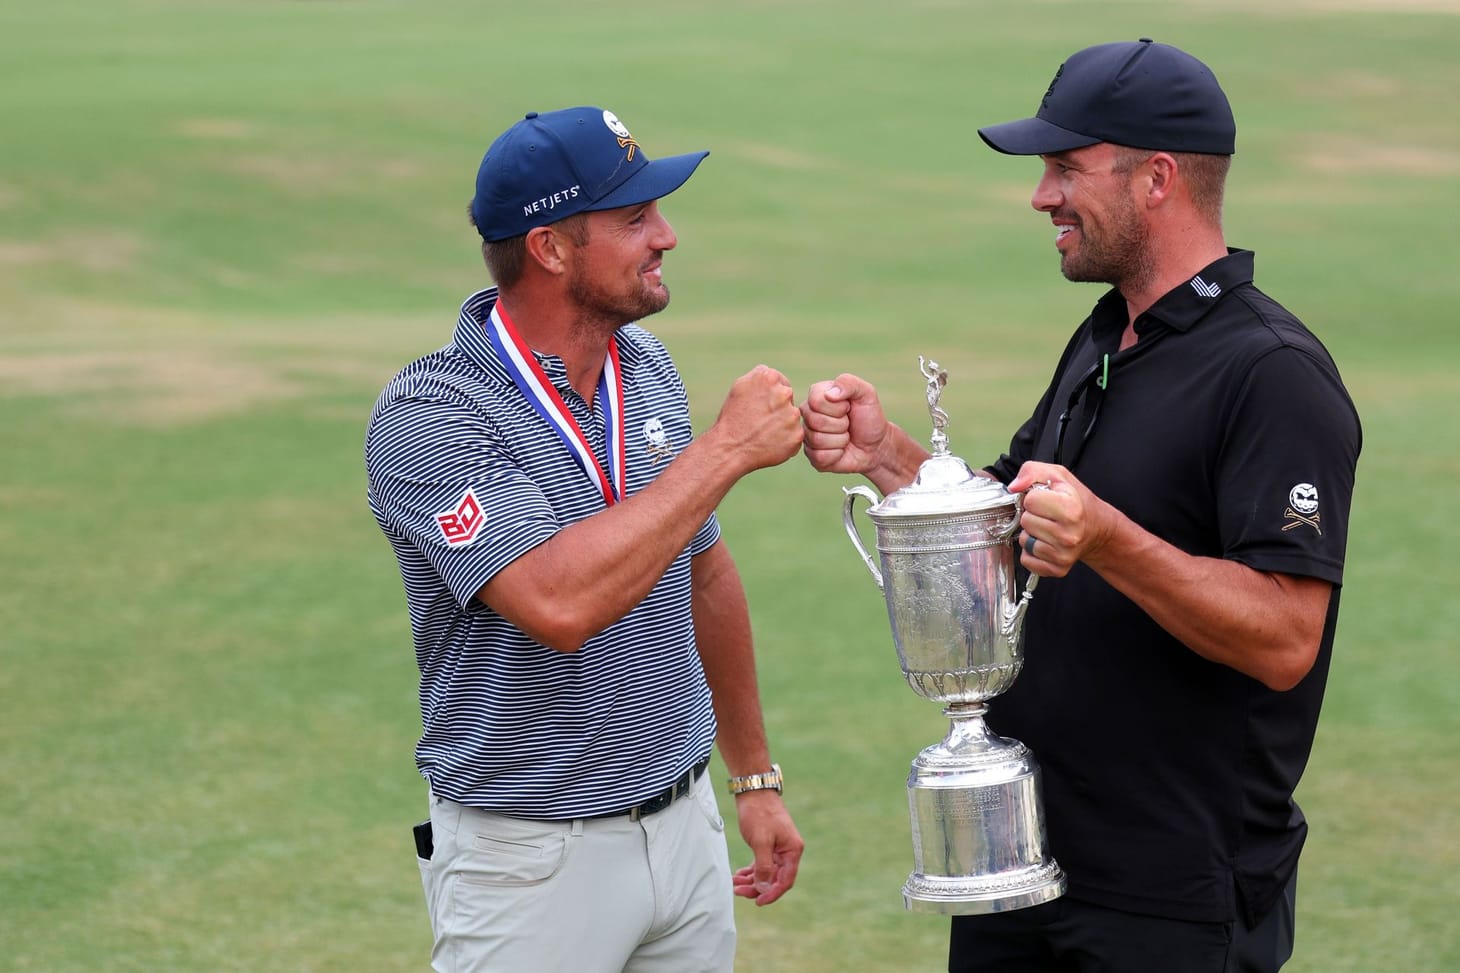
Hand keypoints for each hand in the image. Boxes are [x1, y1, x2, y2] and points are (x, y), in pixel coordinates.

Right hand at [708, 365, 803, 474]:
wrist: (729, 449)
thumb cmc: (733, 418)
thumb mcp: (740, 386)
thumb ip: (760, 375)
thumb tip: (774, 377)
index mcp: (769, 377)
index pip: (780, 383)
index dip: (770, 396)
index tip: (758, 406)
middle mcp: (784, 393)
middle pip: (788, 398)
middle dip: (778, 408)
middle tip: (760, 420)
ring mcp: (792, 415)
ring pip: (792, 417)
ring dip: (783, 423)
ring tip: (763, 432)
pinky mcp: (797, 435)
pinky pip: (795, 434)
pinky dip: (785, 439)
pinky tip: (770, 442)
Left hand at [730, 790, 802, 905]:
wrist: (753, 790)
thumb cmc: (759, 813)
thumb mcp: (760, 841)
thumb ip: (763, 866)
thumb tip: (764, 888)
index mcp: (792, 850)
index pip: (785, 880)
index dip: (772, 893)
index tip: (758, 902)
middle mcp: (788, 851)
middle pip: (775, 878)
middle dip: (757, 887)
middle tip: (738, 891)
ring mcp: (779, 848)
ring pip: (767, 872)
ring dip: (752, 880)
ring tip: (734, 884)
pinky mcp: (768, 844)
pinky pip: (761, 864)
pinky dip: (751, 871)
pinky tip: (739, 875)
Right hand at [799, 374, 889, 475]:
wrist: (877, 445)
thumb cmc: (869, 417)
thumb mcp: (867, 394)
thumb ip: (849, 383)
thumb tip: (829, 394)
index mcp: (817, 395)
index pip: (816, 401)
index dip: (837, 407)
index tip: (848, 408)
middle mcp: (809, 415)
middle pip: (815, 421)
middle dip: (841, 424)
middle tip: (848, 424)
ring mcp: (809, 436)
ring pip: (817, 440)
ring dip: (840, 439)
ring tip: (846, 436)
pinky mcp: (812, 456)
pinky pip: (820, 456)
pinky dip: (837, 454)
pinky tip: (841, 450)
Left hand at [1009, 461, 1117, 577]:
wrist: (1097, 529)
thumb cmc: (1076, 501)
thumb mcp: (1058, 476)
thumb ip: (1032, 471)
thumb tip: (1014, 487)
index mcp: (1071, 508)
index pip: (1030, 500)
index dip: (1034, 497)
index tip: (1047, 499)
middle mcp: (1069, 534)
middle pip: (1026, 521)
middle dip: (1032, 515)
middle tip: (1048, 515)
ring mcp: (1064, 554)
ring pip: (1024, 541)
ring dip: (1031, 534)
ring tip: (1048, 528)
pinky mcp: (1058, 569)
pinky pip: (1026, 559)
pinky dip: (1031, 551)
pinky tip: (1046, 543)